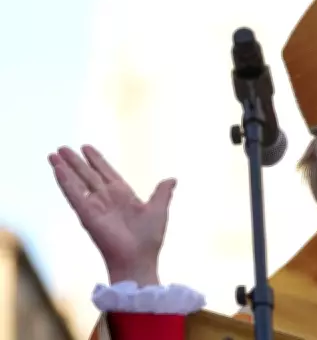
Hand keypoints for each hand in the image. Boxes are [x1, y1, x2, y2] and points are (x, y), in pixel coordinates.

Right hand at [48, 145, 176, 285]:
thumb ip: (162, 193)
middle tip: (62, 148)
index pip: (106, 172)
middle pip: (88, 174)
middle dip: (76, 161)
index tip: (86, 147)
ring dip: (65, 168)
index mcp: (123, 195)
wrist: (138, 259)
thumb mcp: (158, 210)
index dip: (96, 160)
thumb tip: (172, 179)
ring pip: (77, 181)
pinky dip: (65, 181)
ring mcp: (95, 205)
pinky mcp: (86, 214)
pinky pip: (73, 194)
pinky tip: (57, 168)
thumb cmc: (149, 239)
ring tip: (53, 153)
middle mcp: (107, 198)